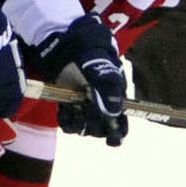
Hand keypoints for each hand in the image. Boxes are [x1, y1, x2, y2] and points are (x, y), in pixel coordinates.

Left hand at [35, 14, 128, 145]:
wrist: (68, 46)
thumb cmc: (89, 54)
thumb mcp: (101, 69)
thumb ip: (108, 88)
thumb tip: (114, 112)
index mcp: (114, 97)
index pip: (120, 122)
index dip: (117, 132)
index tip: (112, 140)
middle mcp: (101, 105)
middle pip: (101, 128)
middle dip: (94, 124)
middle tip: (86, 110)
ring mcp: (85, 106)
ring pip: (85, 128)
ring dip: (79, 123)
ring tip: (73, 110)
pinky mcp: (70, 105)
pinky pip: (70, 123)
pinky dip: (67, 120)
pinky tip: (65, 111)